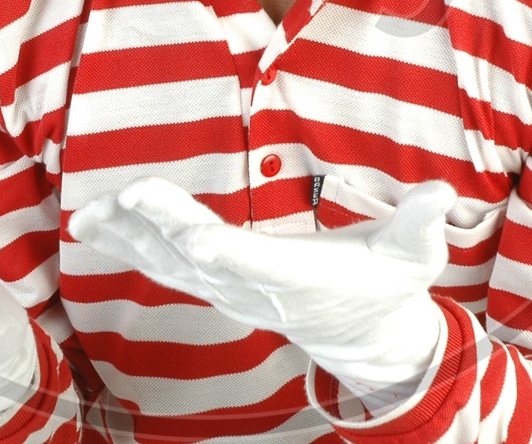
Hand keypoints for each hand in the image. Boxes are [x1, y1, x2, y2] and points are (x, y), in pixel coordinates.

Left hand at [67, 177, 453, 412]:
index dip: (220, 249)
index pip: (251, 262)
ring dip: (127, 234)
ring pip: (167, 261)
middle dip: (160, 225)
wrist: (365, 337)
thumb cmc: (387, 286)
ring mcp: (227, 289)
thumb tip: (443, 195)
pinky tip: (93, 222)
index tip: (191, 235)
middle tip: (127, 196)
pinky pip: (160, 263)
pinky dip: (125, 241)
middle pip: (197, 257)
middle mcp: (250, 286)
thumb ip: (423, 223)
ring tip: (89, 211)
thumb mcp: (414, 254)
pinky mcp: (214, 284)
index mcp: (293, 276)